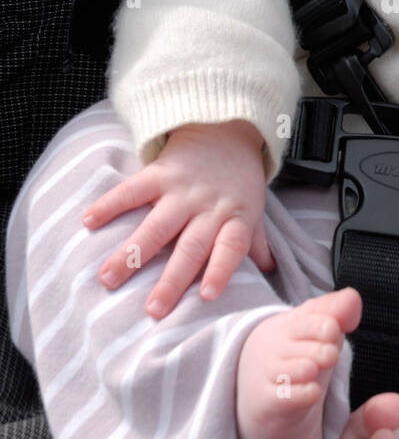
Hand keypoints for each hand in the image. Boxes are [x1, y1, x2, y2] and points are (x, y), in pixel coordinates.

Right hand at [81, 119, 274, 318]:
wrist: (225, 129)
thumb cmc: (239, 181)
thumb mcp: (254, 210)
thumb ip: (256, 241)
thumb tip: (270, 272)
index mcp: (235, 219)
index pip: (231, 248)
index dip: (220, 271)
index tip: (205, 296)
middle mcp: (209, 208)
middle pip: (191, 247)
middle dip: (171, 280)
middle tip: (152, 309)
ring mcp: (183, 190)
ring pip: (157, 226)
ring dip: (132, 254)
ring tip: (107, 279)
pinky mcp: (160, 172)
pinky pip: (133, 189)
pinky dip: (110, 204)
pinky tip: (89, 221)